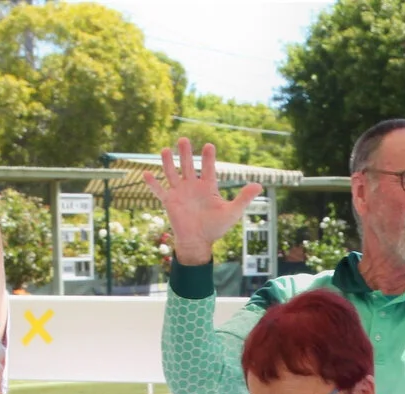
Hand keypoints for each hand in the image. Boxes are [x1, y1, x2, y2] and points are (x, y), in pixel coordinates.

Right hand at [148, 138, 261, 267]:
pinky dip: (152, 184)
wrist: (198, 242)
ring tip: (165, 149)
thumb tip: (259, 185)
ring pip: (172, 173)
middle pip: (188, 165)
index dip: (208, 158)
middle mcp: (192, 186)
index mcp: (208, 186)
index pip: (208, 168)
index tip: (209, 146)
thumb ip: (243, 198)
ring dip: (168, 162)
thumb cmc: (215, 227)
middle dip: (186, 153)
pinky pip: (159, 191)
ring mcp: (179, 192)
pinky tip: (145, 173)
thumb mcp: (232, 212)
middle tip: (184, 140)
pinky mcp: (169, 202)